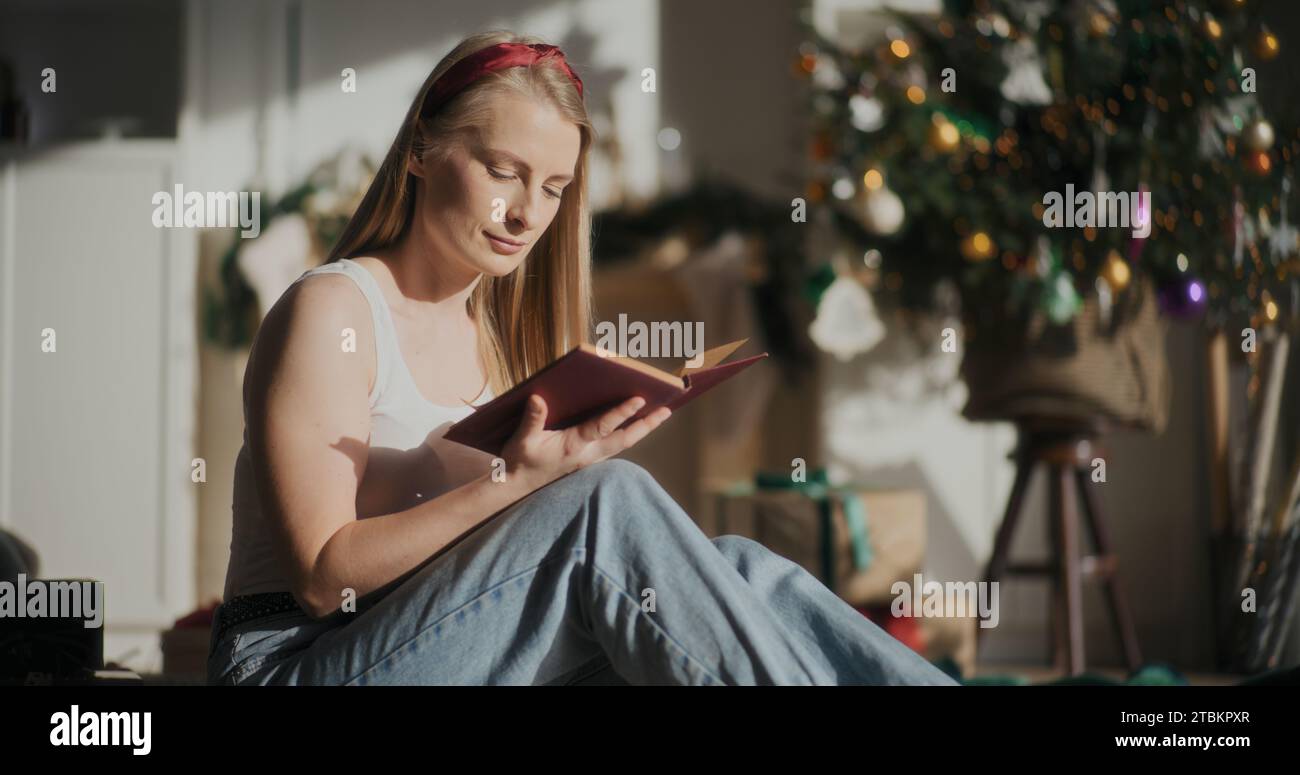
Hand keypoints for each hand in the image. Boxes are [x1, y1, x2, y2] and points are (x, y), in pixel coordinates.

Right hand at [500, 395, 670, 490]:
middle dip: (646, 425)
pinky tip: (634, 426)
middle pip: (624, 439)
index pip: (602, 427)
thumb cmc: (520, 461)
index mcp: (574, 446)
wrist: (517, 487)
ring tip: (659, 414)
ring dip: (641, 430)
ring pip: (622, 444)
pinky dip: (628, 435)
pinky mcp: (588, 462)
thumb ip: (532, 419)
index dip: (621, 413)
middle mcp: (587, 454)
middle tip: (668, 410)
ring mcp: (590, 460)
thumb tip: (538, 398)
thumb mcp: (521, 440)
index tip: (640, 399)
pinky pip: (614, 447)